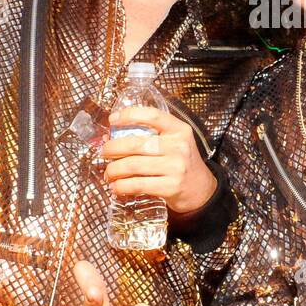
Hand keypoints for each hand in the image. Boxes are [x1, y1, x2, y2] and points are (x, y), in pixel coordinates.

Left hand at [101, 107, 217, 216]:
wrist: (201, 190)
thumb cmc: (181, 163)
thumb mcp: (175, 143)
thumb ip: (151, 136)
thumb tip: (111, 137)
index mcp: (179, 130)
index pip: (153, 115)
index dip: (130, 115)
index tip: (113, 119)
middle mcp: (179, 146)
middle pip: (136, 144)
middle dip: (113, 148)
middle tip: (104, 152)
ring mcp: (175, 167)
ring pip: (133, 165)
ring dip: (114, 170)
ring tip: (109, 173)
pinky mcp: (170, 187)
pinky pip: (138, 184)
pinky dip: (121, 186)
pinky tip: (116, 186)